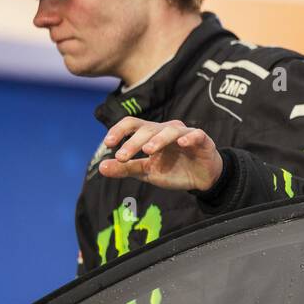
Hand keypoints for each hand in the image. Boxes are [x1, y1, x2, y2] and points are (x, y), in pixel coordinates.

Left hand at [99, 117, 223, 191]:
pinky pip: (195, 135)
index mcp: (151, 134)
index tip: (108, 144)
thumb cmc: (174, 170)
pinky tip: (182, 144)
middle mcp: (166, 130)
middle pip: (147, 129)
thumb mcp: (147, 172)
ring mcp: (185, 134)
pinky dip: (189, 138)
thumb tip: (102, 167)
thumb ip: (126, 168)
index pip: (132, 125)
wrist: (202, 179)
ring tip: (147, 151)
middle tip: (122, 157)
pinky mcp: (202, 140)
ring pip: (169, 131)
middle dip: (133, 142)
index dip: (119, 131)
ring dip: (157, 140)